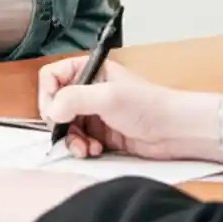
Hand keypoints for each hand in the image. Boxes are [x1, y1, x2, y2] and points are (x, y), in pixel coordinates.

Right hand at [39, 56, 222, 162]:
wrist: (174, 131)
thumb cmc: (149, 105)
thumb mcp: (108, 97)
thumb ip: (74, 99)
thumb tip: (50, 110)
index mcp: (89, 71)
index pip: (52, 77)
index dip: (48, 94)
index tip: (53, 112)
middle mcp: (89, 90)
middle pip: (55, 105)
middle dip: (59, 123)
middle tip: (68, 132)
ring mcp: (94, 113)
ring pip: (65, 127)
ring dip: (72, 140)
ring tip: (85, 148)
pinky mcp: (101, 133)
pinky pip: (79, 141)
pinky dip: (83, 148)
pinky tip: (95, 150)